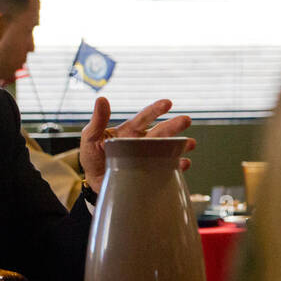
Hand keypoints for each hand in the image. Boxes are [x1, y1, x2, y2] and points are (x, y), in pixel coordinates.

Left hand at [79, 97, 194, 189]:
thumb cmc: (92, 157)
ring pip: (166, 149)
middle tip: (186, 120)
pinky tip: (184, 163)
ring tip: (191, 143)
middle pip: (159, 132)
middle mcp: (141, 143)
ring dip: (179, 146)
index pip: (143, 118)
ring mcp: (147, 158)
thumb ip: (97, 120)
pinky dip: (176, 166)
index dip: (154, 110)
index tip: (167, 103)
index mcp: (128, 132)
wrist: (94, 181)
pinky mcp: (150, 173)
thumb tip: (101, 99)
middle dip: (173, 126)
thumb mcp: (90, 137)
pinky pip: (166, 169)